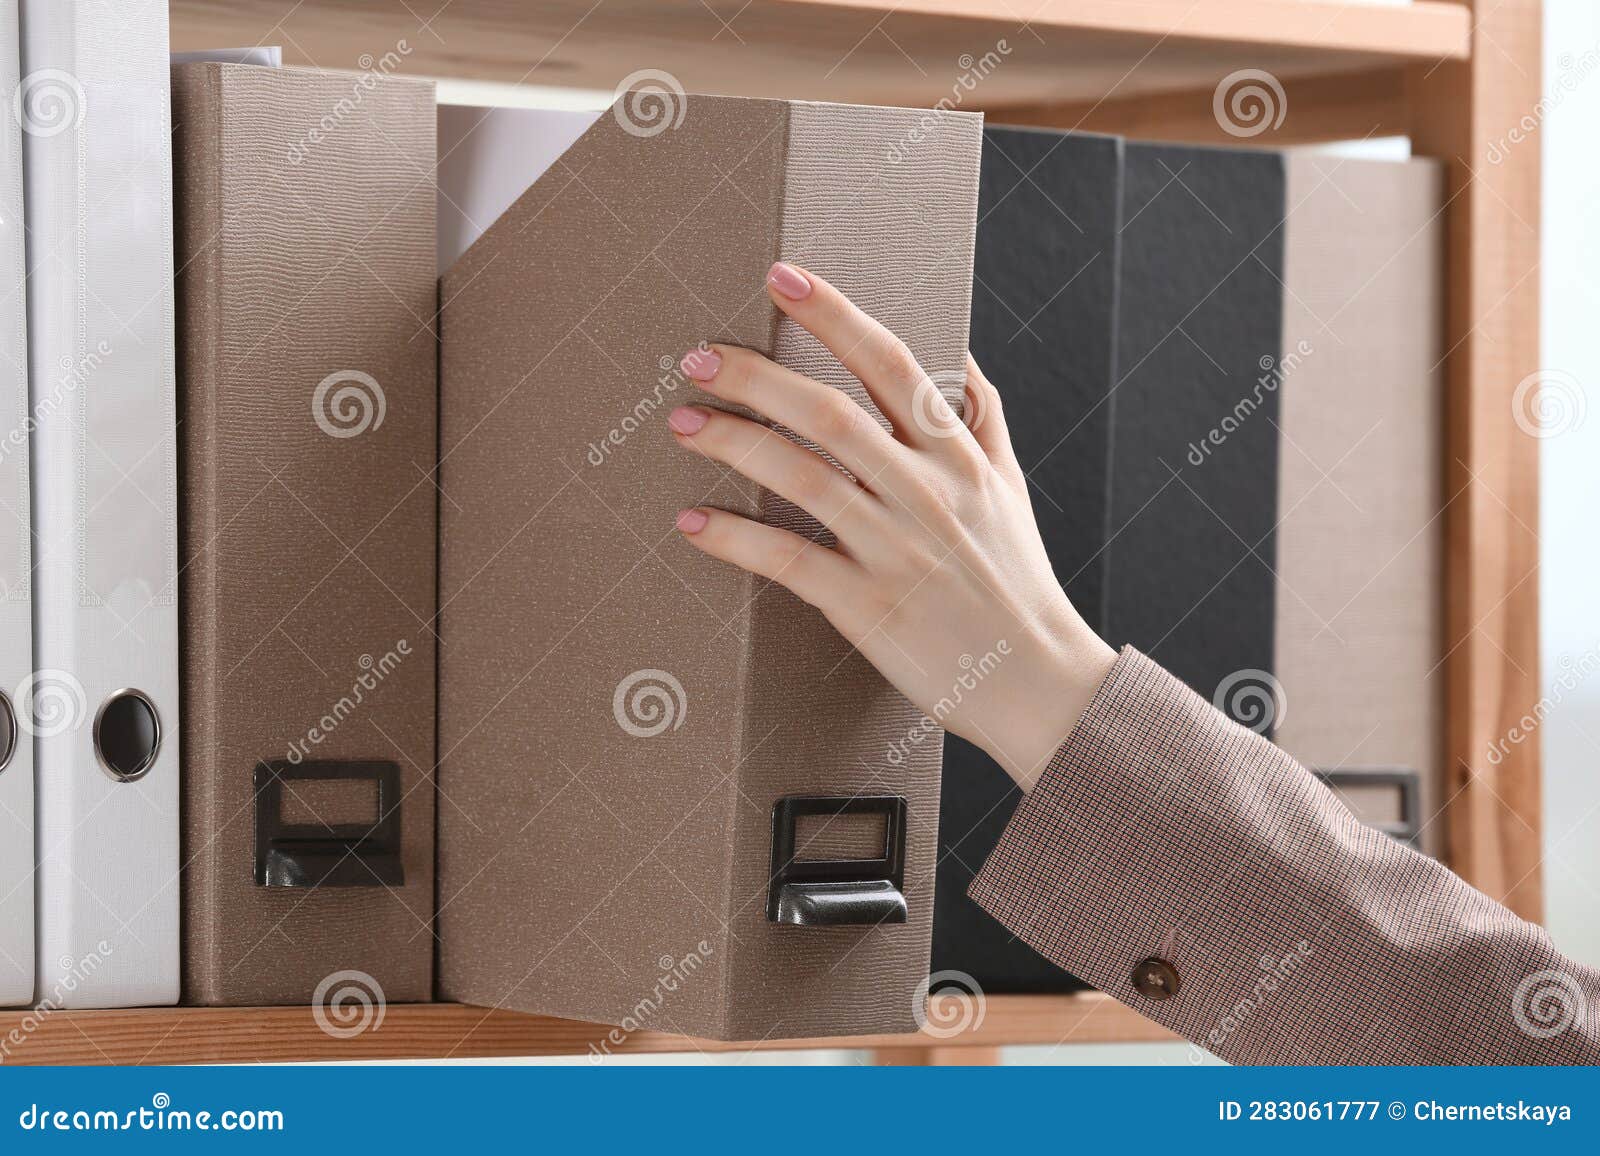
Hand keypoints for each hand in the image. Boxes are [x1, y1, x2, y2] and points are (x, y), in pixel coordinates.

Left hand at [667, 262, 1116, 788]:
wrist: (1037, 684)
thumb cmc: (1016, 582)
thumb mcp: (1010, 490)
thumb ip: (982, 421)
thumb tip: (958, 359)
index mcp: (958, 457)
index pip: (892, 364)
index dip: (835, 315)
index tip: (782, 277)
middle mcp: (926, 493)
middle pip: (831, 414)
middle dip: (758, 376)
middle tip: (699, 356)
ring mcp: (896, 550)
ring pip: (803, 478)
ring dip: (735, 444)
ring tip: (684, 422)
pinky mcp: (868, 607)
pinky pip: (790, 561)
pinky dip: (736, 539)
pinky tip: (693, 522)